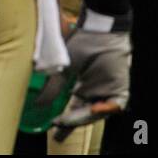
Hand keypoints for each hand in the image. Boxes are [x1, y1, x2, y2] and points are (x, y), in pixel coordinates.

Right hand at [51, 8, 130, 138]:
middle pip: (86, 113)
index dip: (65, 119)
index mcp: (82, 87)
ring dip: (87, 116)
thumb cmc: (82, 44)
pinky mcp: (120, 87)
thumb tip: (38, 103)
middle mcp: (96, 91)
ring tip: (71, 119)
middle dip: (73, 122)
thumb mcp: (64, 68)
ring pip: (100, 112)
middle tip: (59, 128)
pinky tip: (96, 107)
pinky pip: (116, 104)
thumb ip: (53, 87)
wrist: (101, 30)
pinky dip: (107, 108)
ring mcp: (108, 90)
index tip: (53, 126)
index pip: (74, 108)